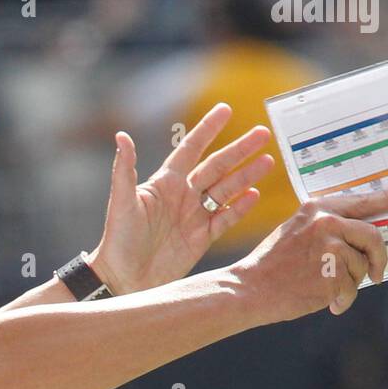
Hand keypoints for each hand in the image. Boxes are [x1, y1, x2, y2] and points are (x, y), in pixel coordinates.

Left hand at [88, 104, 274, 294]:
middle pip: (217, 166)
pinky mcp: (202, 238)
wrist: (125, 278)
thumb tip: (122, 136)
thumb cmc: (118, 239)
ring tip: (268, 162)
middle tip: (263, 134)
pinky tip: (255, 195)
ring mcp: (194, 216)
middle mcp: (183, 195)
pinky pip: (225, 218)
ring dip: (246, 175)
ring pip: (226, 190)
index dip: (208, 129)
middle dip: (239, 149)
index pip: (191, 148)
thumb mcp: (121, 202)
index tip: (225, 110)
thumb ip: (125, 169)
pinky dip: (240, 207)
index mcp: (165, 182)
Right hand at [233, 185, 387, 323]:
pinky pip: (351, 290)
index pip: (362, 202)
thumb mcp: (297, 231)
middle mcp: (327, 223)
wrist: (250, 288)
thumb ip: (327, 227)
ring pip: (362, 268)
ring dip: (350, 284)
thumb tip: (363, 238)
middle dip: (378, 259)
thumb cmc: (272, 265)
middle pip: (373, 237)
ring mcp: (331, 248)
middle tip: (377, 273)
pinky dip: (342, 301)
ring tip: (326, 289)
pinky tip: (324, 302)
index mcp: (319, 209)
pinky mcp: (332, 274)